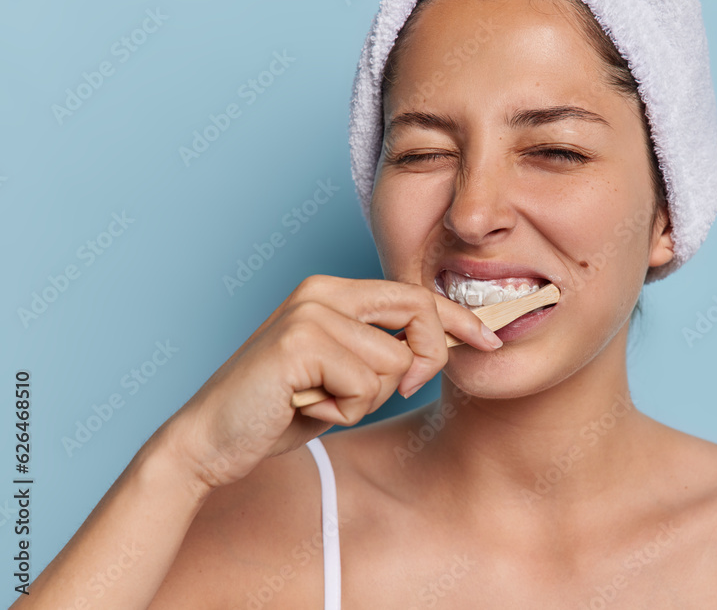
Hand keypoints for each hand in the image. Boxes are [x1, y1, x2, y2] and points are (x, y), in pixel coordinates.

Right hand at [160, 275, 501, 491]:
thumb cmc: (278, 409)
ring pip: (395, 363)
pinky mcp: (300, 343)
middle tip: (391, 392)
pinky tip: (308, 409)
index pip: (414, 295)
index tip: (490, 341)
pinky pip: (367, 386)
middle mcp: (322, 291)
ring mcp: (310, 313)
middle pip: (419, 315)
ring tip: (322, 401)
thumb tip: (441, 348)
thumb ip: (383, 352)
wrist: (210, 439)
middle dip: (423, 361)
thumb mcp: (341, 373)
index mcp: (333, 291)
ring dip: (366, 400)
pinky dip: (344, 411)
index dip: (458, 319)